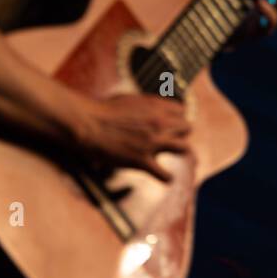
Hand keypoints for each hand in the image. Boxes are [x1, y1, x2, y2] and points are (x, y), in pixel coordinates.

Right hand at [67, 93, 191, 182]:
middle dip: (180, 133)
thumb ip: (146, 104)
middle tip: (171, 139)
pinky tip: (163, 177)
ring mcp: (153, 142)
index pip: (181, 111)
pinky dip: (166, 177)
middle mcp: (159, 123)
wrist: (89, 124)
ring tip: (173, 155)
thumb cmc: (103, 110)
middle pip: (187, 128)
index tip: (170, 123)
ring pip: (184, 149)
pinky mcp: (142, 160)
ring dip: (180, 153)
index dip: (176, 117)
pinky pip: (165, 175)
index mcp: (155, 106)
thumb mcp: (130, 99)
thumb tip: (155, 108)